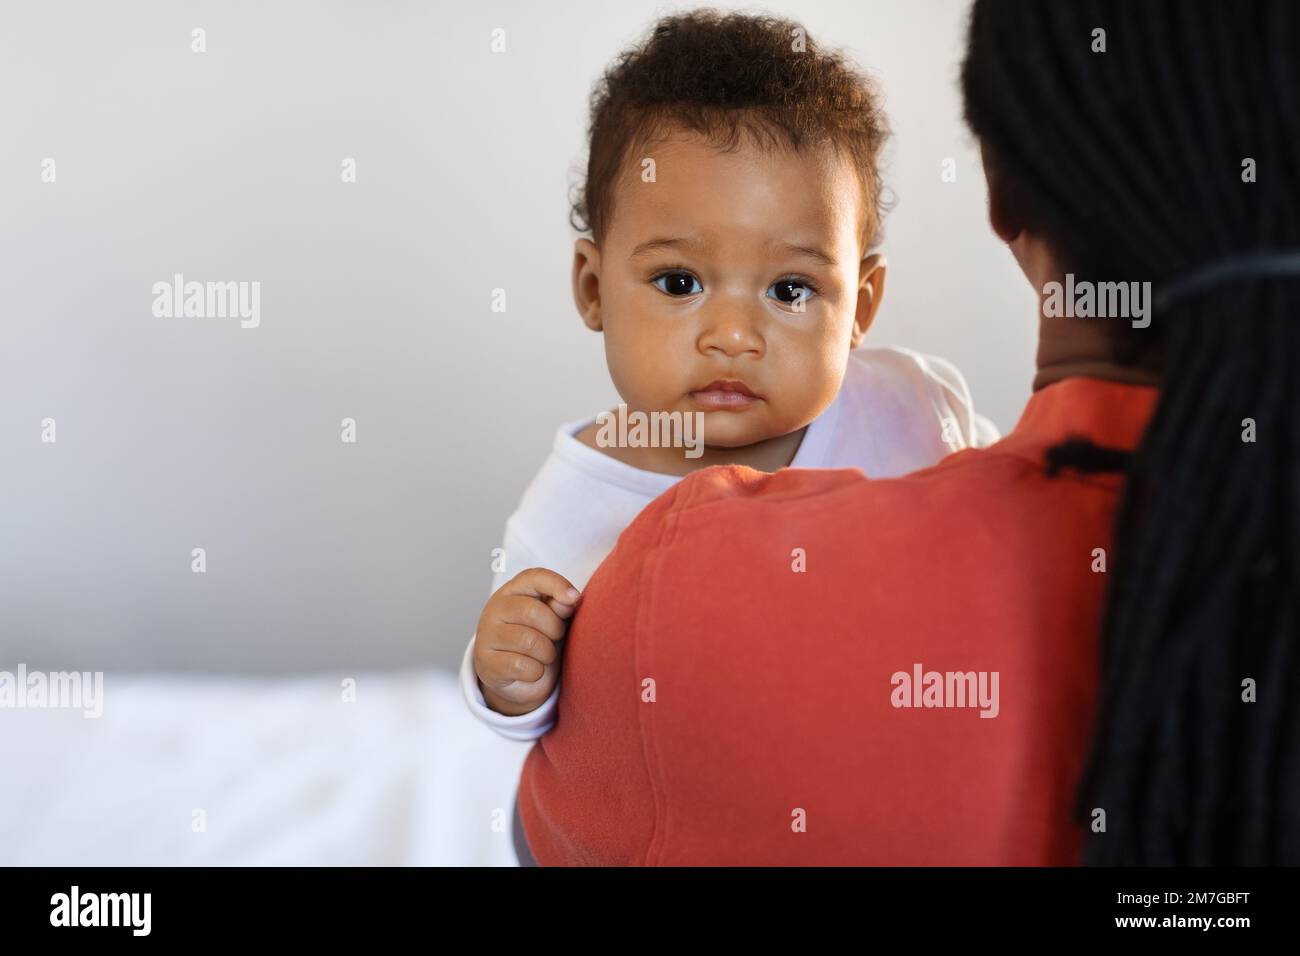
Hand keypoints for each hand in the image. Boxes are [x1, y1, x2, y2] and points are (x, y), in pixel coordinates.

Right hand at [473, 567, 580, 716]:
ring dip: (547, 654)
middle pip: (534, 612)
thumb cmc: (538, 638)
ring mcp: (487, 635)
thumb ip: (560, 605)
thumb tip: (570, 598)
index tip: (575, 598)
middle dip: (555, 629)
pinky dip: (535, 672)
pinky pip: (520, 666)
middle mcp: (496, 608)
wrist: (515, 676)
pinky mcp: (486, 662)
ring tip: (545, 655)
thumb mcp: (553, 618)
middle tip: (555, 638)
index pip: (535, 577)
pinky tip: (533, 670)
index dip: (558, 585)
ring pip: (529, 642)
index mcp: (515, 590)